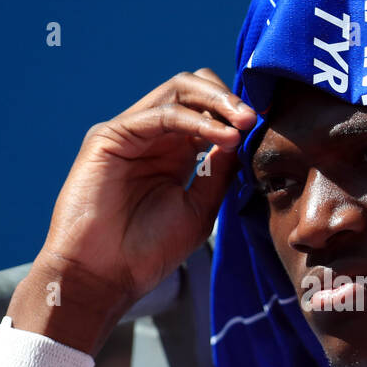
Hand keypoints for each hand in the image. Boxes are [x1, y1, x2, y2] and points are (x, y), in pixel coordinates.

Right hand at [10, 68, 255, 353]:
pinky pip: (160, 115)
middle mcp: (153, 136)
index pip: (209, 111)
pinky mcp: (109, 137)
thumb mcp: (199, 209)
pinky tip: (222, 138)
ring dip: (216, 102)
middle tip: (254, 118)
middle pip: (193, 90)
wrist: (103, 277)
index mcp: (175, 152)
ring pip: (177, 92)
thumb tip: (241, 135)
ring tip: (244, 122)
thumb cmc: (148, 251)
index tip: (263, 129)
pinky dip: (195, 121)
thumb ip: (218, 172)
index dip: (236, 114)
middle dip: (228, 98)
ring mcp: (130, 133)